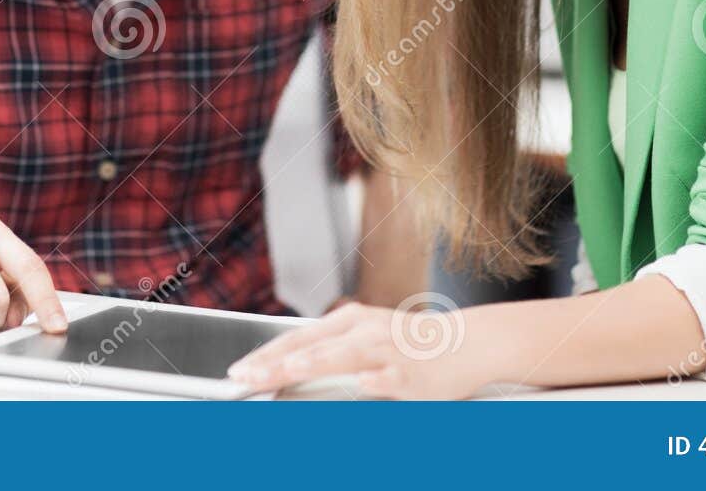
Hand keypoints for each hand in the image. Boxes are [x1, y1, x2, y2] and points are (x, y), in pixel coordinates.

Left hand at [227, 300, 489, 399]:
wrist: (466, 343)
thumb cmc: (411, 344)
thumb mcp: (365, 338)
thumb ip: (330, 351)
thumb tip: (288, 366)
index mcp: (349, 322)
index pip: (298, 338)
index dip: (266, 354)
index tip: (239, 371)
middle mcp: (364, 331)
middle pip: (312, 347)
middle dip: (275, 363)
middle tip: (245, 377)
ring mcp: (387, 350)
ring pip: (345, 356)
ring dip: (315, 362)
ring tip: (288, 371)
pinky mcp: (410, 371)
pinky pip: (388, 375)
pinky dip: (374, 379)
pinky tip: (362, 383)